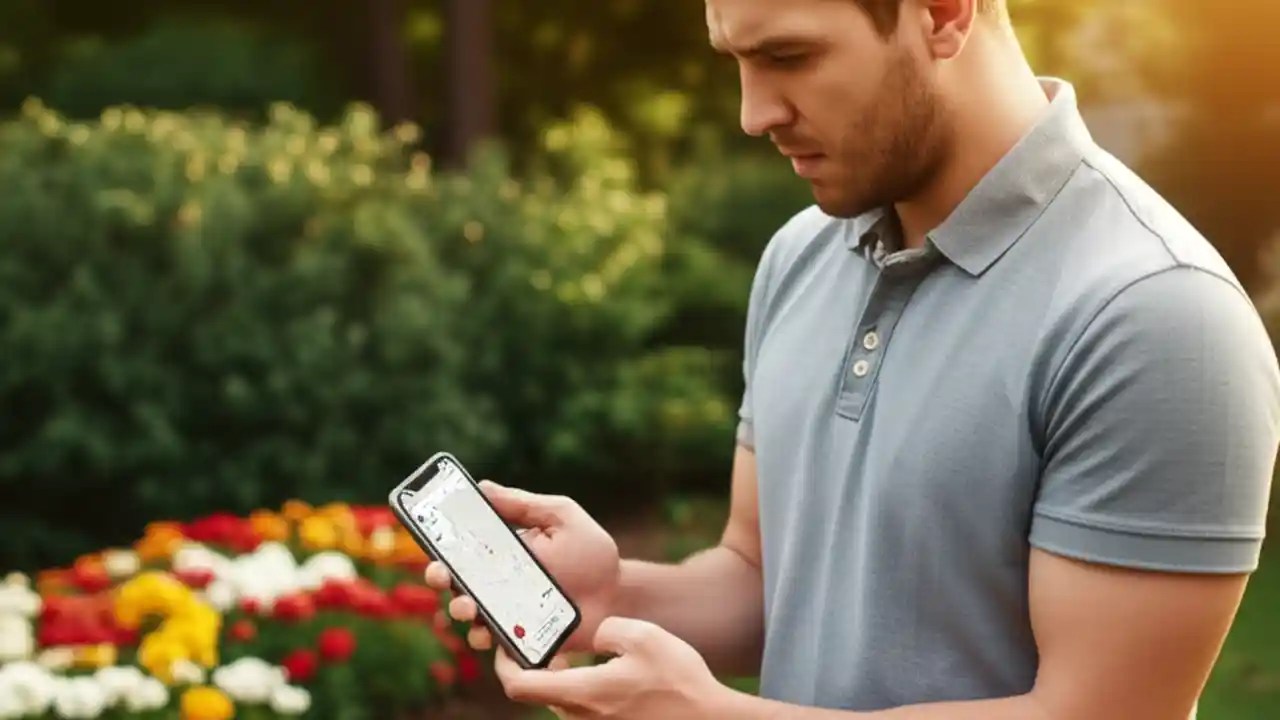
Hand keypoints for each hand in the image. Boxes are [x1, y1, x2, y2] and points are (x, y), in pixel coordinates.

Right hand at [423, 481, 620, 652]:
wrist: (619, 595)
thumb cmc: (591, 553)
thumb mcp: (562, 517)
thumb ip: (525, 504)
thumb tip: (483, 486)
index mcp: (502, 550)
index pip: (461, 545)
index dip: (440, 543)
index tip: (431, 541)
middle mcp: (496, 581)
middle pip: (454, 580)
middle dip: (440, 577)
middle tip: (443, 576)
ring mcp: (505, 611)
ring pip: (467, 613)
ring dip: (459, 610)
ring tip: (469, 608)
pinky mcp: (518, 637)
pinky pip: (491, 642)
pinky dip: (483, 639)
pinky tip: (488, 634)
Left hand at [496, 617, 729, 719]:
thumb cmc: (678, 681)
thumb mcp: (643, 635)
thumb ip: (607, 630)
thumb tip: (595, 638)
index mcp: (583, 693)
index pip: (518, 686)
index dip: (504, 664)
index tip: (508, 645)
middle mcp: (583, 717)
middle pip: (539, 694)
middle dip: (537, 667)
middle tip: (545, 642)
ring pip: (563, 702)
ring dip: (562, 679)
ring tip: (579, 655)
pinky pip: (584, 711)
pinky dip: (583, 691)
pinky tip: (608, 673)